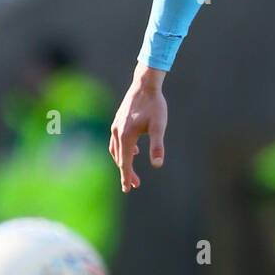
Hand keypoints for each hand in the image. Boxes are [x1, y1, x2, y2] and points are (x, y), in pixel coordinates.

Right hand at [108, 65, 167, 192]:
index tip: (128, 189)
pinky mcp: (118, 121)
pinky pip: (117, 141)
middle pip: (120, 158)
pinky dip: (123, 150)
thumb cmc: (155, 105)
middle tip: (134, 185)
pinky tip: (135, 151)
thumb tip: (157, 165)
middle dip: (126, 172)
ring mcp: (116, 126)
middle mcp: (117, 132)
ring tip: (132, 172)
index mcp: (126, 135)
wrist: (145, 84)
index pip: (125, 162)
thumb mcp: (159, 126)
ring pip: (116, 150)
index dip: (126, 176)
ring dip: (123, 162)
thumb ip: (157, 146)